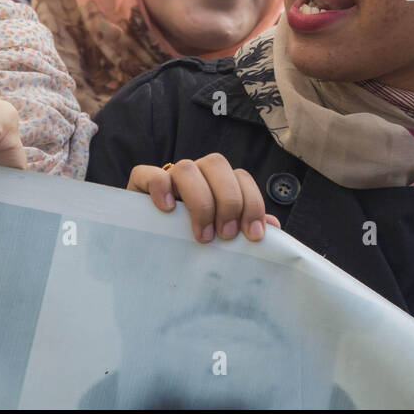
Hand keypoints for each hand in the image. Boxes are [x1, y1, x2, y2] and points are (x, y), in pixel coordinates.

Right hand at [128, 153, 279, 243]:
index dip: (252, 203)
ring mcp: (167, 176)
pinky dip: (160, 188)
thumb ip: (243, 227)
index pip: (241, 176)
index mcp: (217, 182)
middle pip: (217, 164)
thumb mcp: (219, 235)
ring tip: (202, 235)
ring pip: (187, 167)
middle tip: (226, 235)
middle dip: (228, 200)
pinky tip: (167, 210)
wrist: (144, 250)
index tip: (252, 235)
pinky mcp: (140, 184)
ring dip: (200, 200)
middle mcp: (196, 173)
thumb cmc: (189, 241)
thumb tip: (274, 228)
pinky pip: (148, 173)